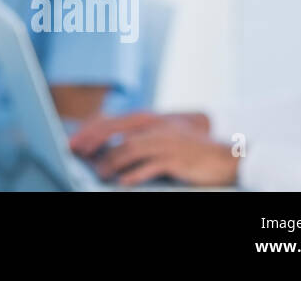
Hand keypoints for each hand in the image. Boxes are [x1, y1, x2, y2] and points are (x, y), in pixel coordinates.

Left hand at [68, 111, 236, 186]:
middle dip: (93, 142)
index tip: (75, 142)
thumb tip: (110, 150)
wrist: (226, 156)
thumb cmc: (191, 150)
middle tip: (77, 153)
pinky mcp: (175, 159)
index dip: (91, 131)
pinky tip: (122, 181)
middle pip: (115, 132)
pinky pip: (149, 166)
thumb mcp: (164, 137)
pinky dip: (133, 174)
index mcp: (150, 120)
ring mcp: (165, 142)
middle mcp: (155, 127)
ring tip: (98, 173)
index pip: (112, 121)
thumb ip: (140, 138)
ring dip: (110, 162)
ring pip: (129, 150)